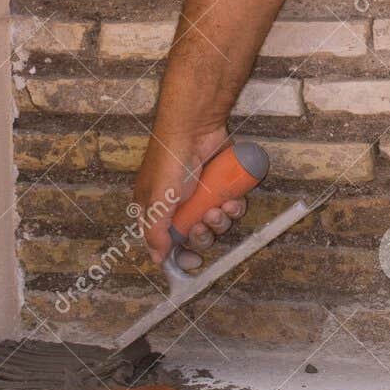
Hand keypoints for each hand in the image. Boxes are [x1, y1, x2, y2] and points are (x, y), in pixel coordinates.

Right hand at [133, 122, 247, 265]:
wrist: (194, 128)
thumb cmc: (170, 161)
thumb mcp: (158, 201)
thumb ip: (155, 232)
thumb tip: (157, 258)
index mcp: (157, 210)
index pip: (167, 243)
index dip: (181, 255)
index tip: (194, 261)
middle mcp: (179, 205)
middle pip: (196, 235)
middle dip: (204, 233)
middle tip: (205, 220)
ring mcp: (201, 194)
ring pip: (216, 223)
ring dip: (220, 221)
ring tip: (218, 207)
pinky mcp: (220, 185)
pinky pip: (231, 206)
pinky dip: (234, 207)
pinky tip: (232, 199)